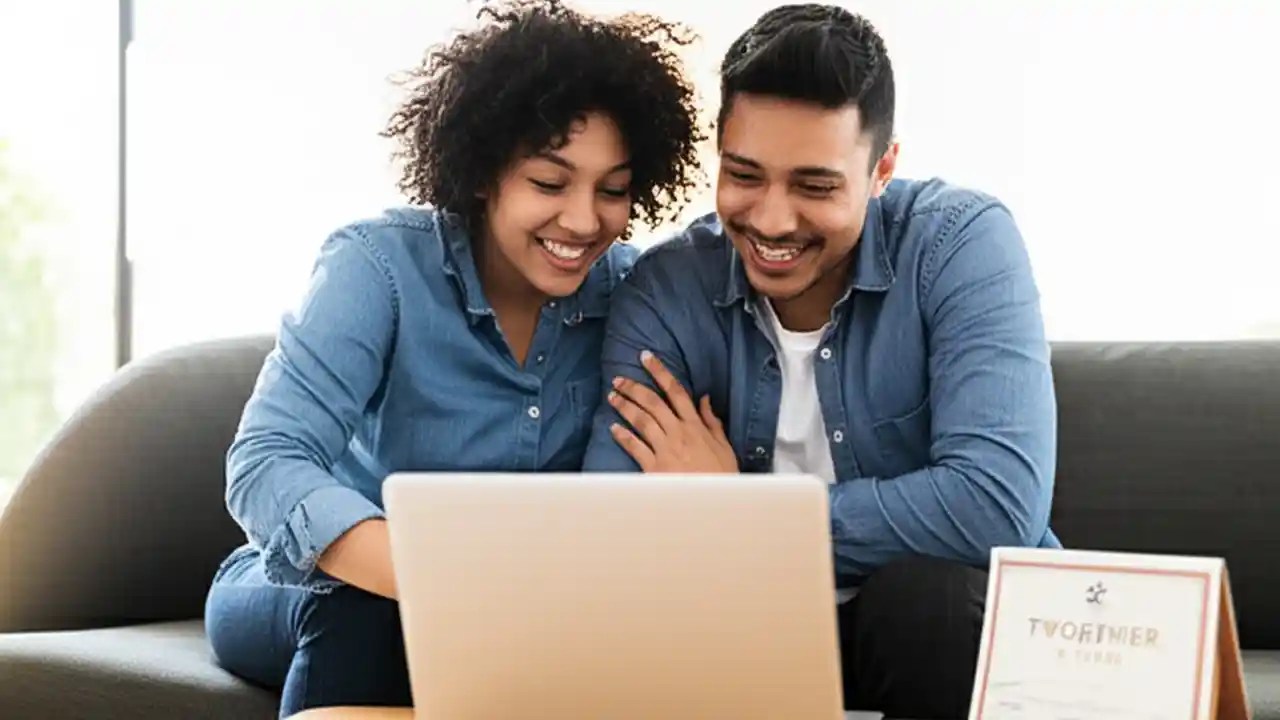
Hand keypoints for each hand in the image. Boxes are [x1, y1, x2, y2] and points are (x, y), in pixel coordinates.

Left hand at [607, 350, 737, 472]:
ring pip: (641, 420)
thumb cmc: (721, 477)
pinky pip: (635, 447)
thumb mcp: (724, 446)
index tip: (647, 358)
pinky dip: (623, 436)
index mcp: (695, 426)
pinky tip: (613, 428)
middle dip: (634, 387)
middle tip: (619, 378)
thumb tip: (704, 398)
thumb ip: (712, 421)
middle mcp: (678, 433)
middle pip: (652, 402)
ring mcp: (665, 449)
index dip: (660, 372)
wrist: (714, 504)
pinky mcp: (653, 467)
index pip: (675, 391)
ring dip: (625, 406)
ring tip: (612, 396)